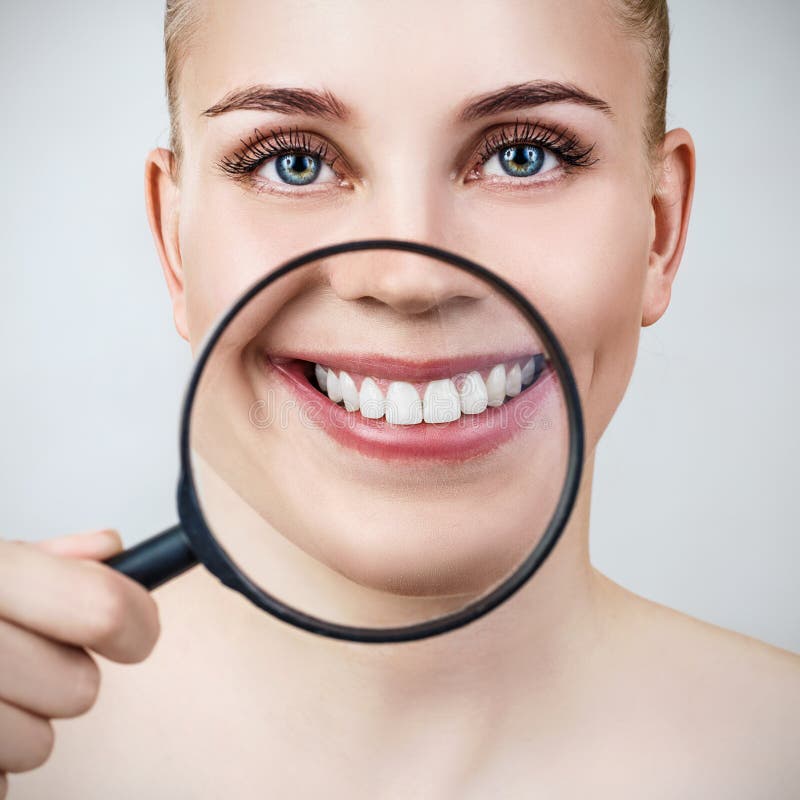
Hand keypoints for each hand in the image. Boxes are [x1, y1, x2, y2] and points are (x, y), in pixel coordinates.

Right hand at [0, 530, 159, 797]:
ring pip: (39, 745)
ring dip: (22, 722)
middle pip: (80, 690)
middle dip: (66, 675)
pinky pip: (3, 778)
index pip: (104, 609)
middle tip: (27, 658)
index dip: (136, 624)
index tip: (137, 633)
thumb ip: (50, 559)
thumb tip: (110, 549)